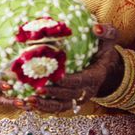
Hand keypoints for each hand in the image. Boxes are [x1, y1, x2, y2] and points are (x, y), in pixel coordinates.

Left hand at [0, 21, 122, 111]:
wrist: (106, 70)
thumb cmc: (104, 52)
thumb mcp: (110, 41)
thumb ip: (107, 32)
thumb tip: (96, 26)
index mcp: (94, 77)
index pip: (80, 82)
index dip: (67, 82)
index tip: (55, 77)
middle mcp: (85, 92)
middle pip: (67, 96)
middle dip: (52, 94)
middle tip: (35, 89)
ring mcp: (75, 99)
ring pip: (59, 106)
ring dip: (44, 105)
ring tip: (27, 101)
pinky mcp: (67, 101)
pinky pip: (54, 108)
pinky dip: (41, 107)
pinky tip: (25, 103)